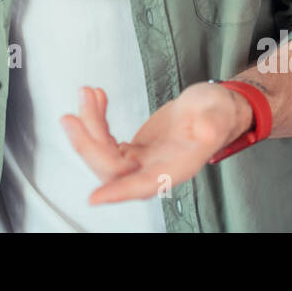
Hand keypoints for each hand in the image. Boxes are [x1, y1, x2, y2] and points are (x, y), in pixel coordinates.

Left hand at [60, 83, 251, 204]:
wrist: (213, 109)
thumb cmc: (218, 113)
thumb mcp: (219, 112)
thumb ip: (213, 123)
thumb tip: (207, 131)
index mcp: (175, 168)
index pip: (142, 186)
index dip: (119, 192)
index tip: (94, 198)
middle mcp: (154, 170)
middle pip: (112, 169)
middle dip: (88, 144)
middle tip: (72, 116)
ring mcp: (141, 161)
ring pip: (104, 154)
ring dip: (89, 126)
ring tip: (88, 93)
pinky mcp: (133, 150)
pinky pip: (105, 140)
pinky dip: (97, 119)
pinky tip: (97, 97)